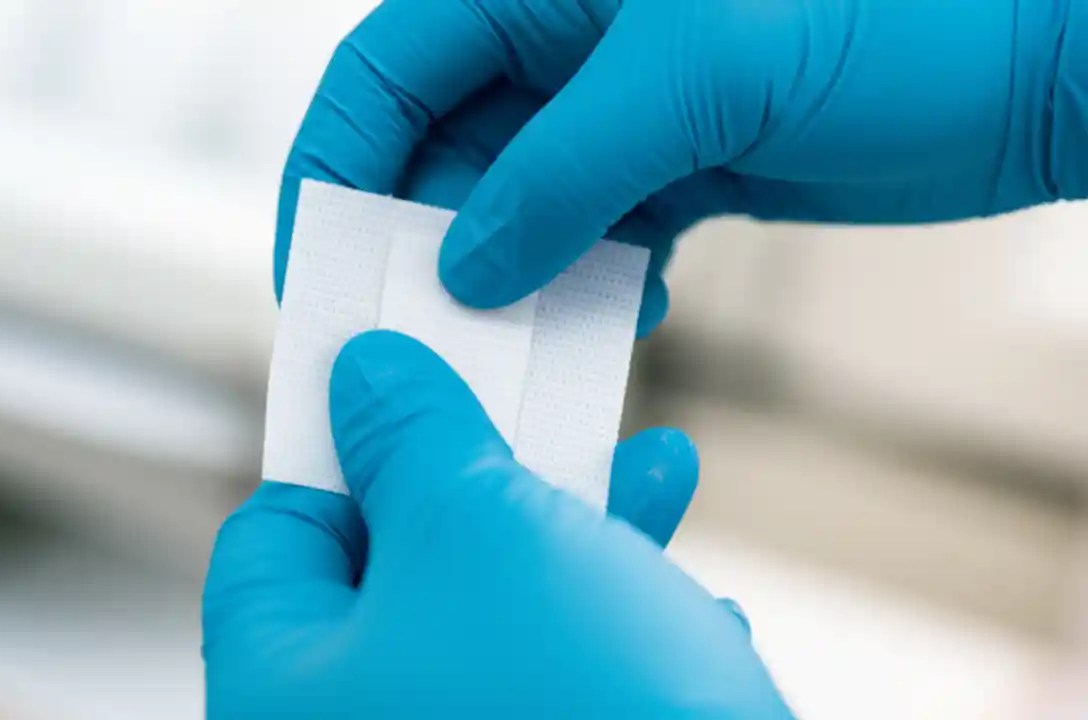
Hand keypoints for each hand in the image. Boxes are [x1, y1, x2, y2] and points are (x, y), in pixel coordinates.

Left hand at [203, 330, 791, 717]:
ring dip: (577, 533)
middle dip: (486, 480)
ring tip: (652, 472)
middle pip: (393, 566)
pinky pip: (555, 676)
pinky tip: (685, 599)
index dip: (343, 447)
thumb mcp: (478, 526)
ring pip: (491, 613)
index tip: (412, 386)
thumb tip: (368, 376)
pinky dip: (614, 622)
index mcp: (286, 690)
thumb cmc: (573, 705)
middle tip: (534, 414)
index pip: (274, 535)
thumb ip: (409, 435)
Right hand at [277, 0, 1086, 334]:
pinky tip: (613, 318)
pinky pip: (590, 240)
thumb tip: (464, 262)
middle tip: (407, 338)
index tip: (316, 265)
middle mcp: (566, 41)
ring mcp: (620, 111)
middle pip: (439, 150)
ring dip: (500, 281)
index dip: (335, 166)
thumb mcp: (699, 75)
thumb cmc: (896, 11)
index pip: (388, 70)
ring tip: (506, 347)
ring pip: (511, 208)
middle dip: (415, 243)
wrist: (1038, 61)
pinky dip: (584, 288)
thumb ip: (564, 171)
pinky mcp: (676, 171)